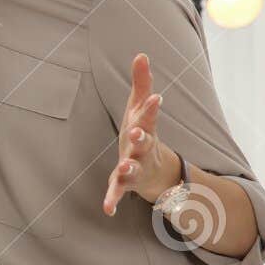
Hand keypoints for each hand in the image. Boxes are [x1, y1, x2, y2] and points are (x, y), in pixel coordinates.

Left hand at [101, 53, 183, 214]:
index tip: (156, 97)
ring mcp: (136, 167)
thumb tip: (141, 54)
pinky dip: (113, 200)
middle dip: (140, 137)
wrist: (156, 170)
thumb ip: (141, 83)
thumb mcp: (140, 108)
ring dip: (128, 168)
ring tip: (123, 167)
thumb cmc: (143, 132)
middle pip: (143, 143)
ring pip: (132, 169)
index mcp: (144, 129)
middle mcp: (143, 149)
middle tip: (136, 132)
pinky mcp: (125, 184)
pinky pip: (119, 192)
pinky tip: (107, 209)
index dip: (151, 108)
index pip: (149, 116)